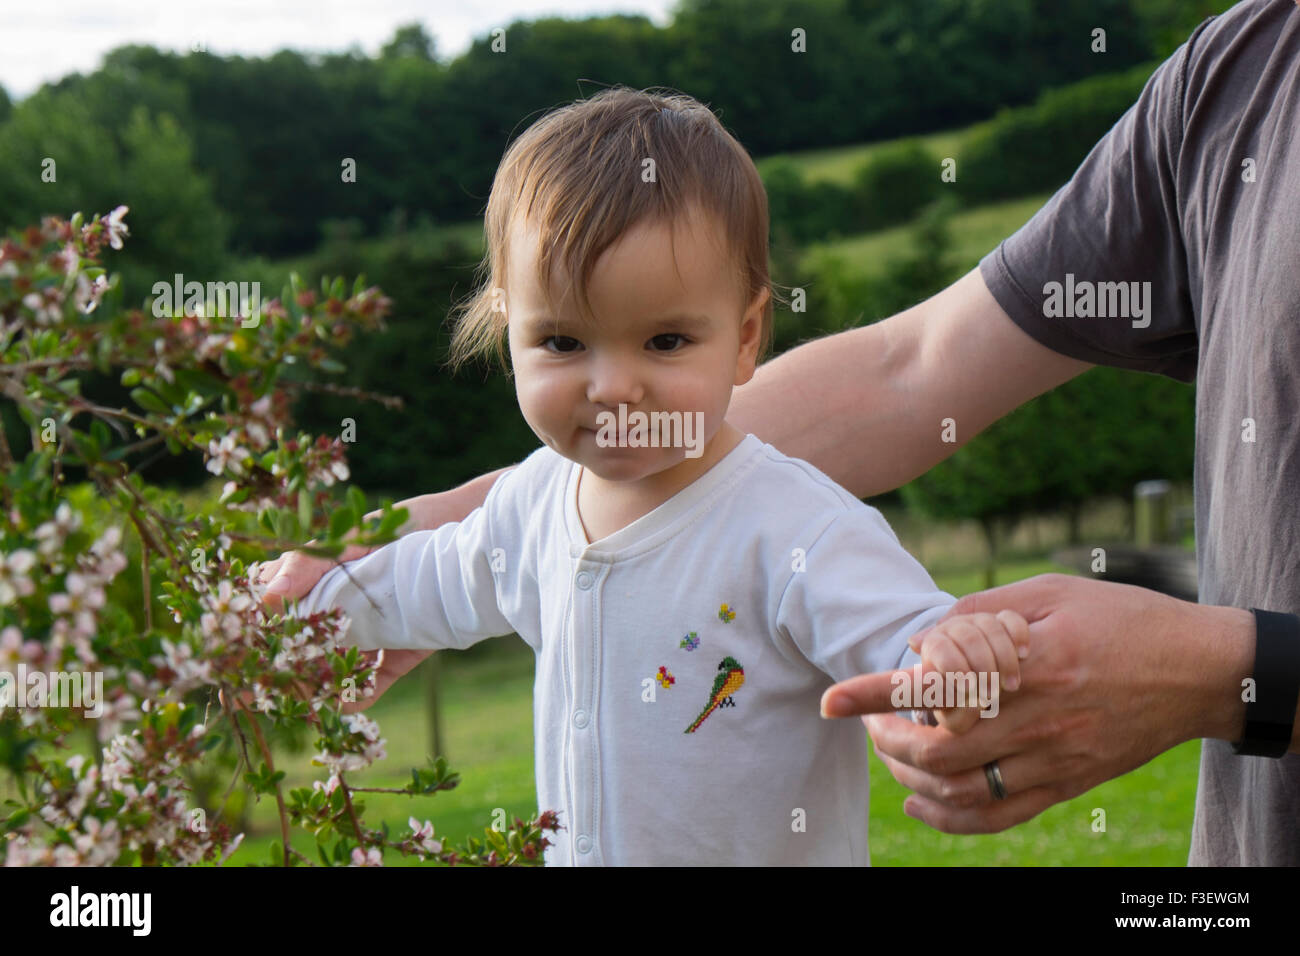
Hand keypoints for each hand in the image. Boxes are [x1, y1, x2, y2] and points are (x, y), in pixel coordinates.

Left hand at [819, 573, 1253, 833]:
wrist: (1199, 671)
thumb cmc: (1122, 618)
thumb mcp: (1052, 591)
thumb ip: (980, 614)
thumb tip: (920, 646)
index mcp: (1028, 664)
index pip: (932, 686)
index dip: (873, 696)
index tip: (832, 702)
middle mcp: (1037, 718)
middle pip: (935, 751)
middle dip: (886, 740)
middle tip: (870, 723)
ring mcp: (1054, 759)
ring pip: (960, 790)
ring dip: (910, 778)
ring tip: (892, 754)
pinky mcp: (1068, 785)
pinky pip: (998, 816)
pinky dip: (950, 818)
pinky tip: (921, 803)